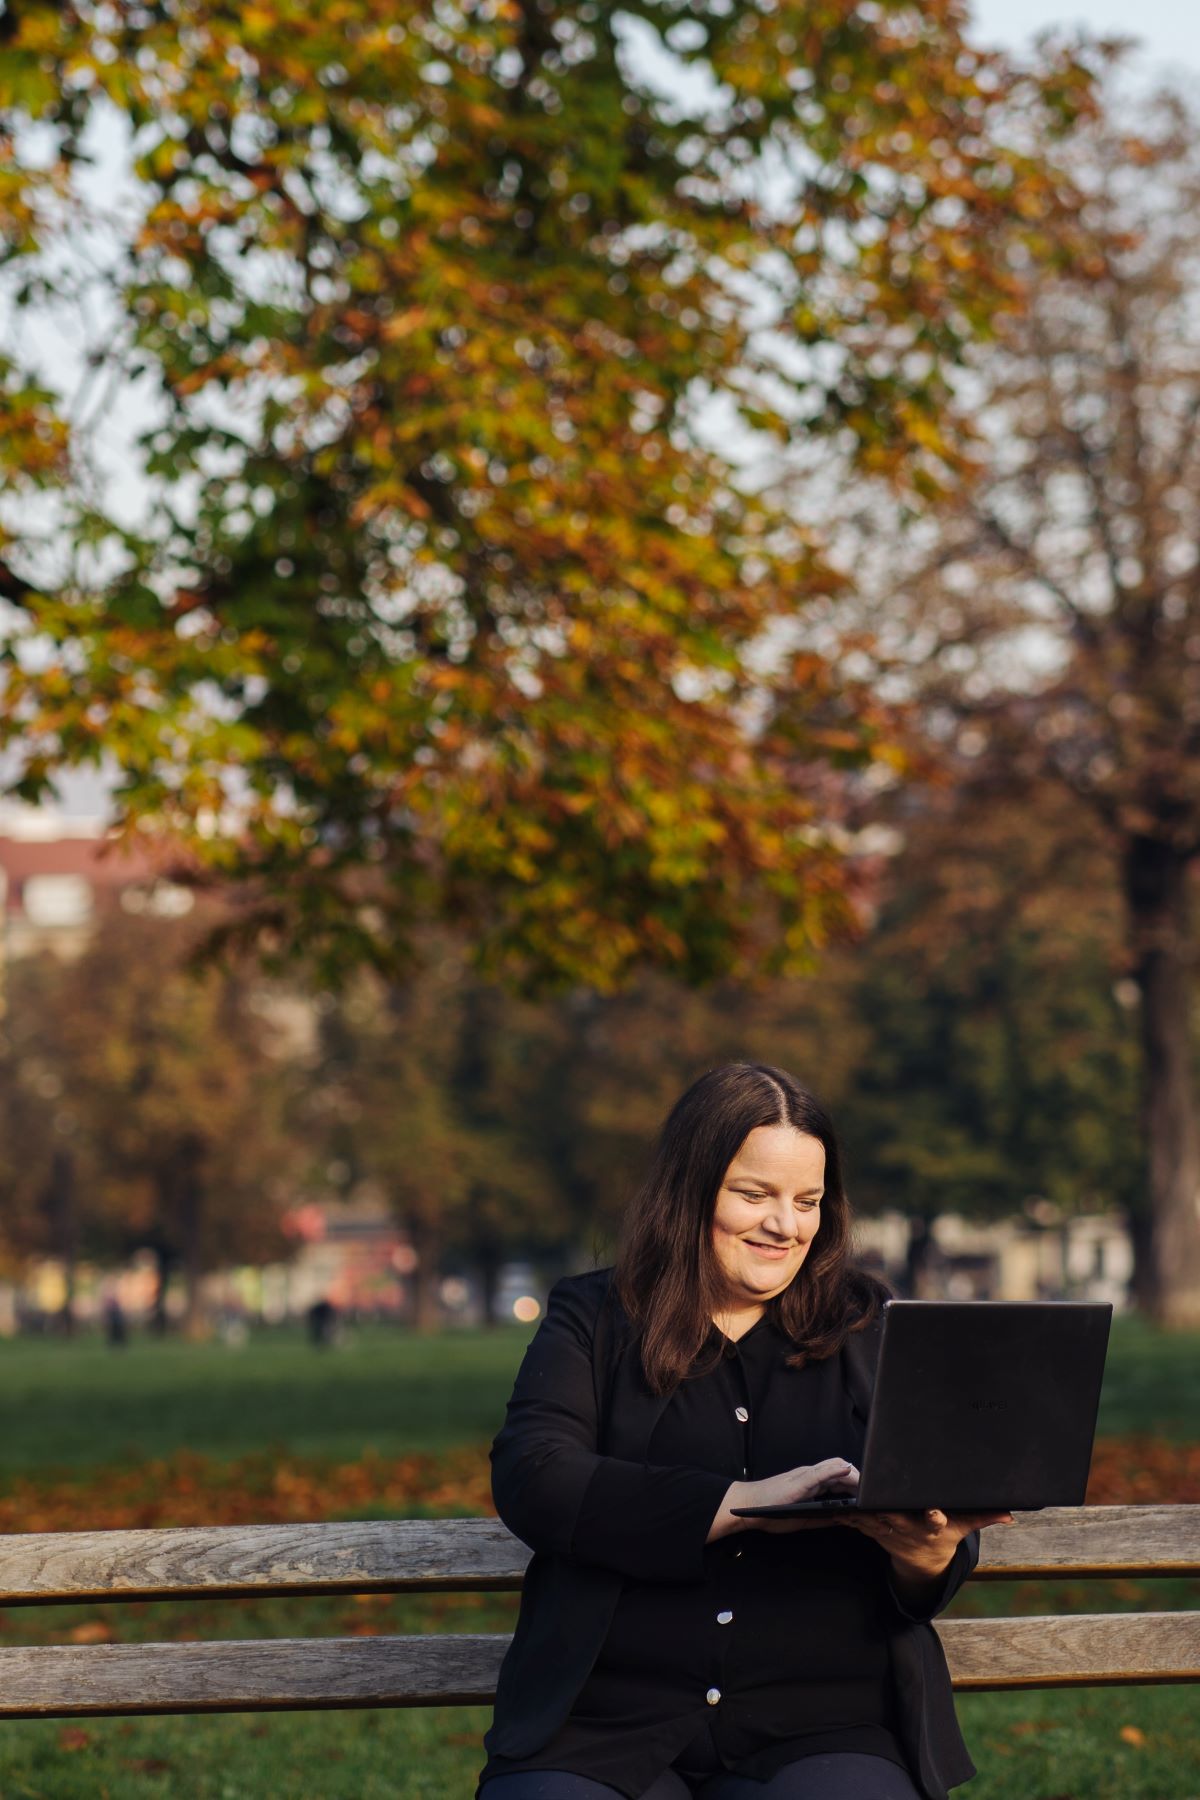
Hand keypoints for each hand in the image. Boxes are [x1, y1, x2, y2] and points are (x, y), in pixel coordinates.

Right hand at [707, 1458, 859, 1540]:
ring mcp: (805, 1476)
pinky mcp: (799, 1481)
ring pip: (835, 1469)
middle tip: (880, 1491)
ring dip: (854, 1475)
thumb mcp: (804, 1517)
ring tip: (871, 1483)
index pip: (842, 1478)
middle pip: (843, 1472)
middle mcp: (811, 1475)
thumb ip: (824, 1516)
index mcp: (814, 1484)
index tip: (874, 1494)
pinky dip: (834, 1470)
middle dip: (862, 1481)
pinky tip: (846, 1470)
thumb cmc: (772, 1511)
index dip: (859, 1484)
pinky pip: (819, 1473)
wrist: (749, 1507)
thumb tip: (844, 1519)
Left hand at [837, 1506, 1012, 1588]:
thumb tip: (1011, 1515)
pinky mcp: (874, 1532)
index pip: (936, 1521)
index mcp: (932, 1526)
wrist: (923, 1562)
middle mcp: (910, 1529)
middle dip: (886, 1508)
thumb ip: (983, 1516)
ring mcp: (890, 1532)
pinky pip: (858, 1524)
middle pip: (896, 1516)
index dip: (935, 1516)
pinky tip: (830, 1507)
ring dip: (857, 1512)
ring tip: (843, 1499)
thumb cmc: (944, 1535)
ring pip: (872, 1520)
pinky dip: (844, 1516)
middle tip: (875, 1496)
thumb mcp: (963, 1526)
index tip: (935, 1512)